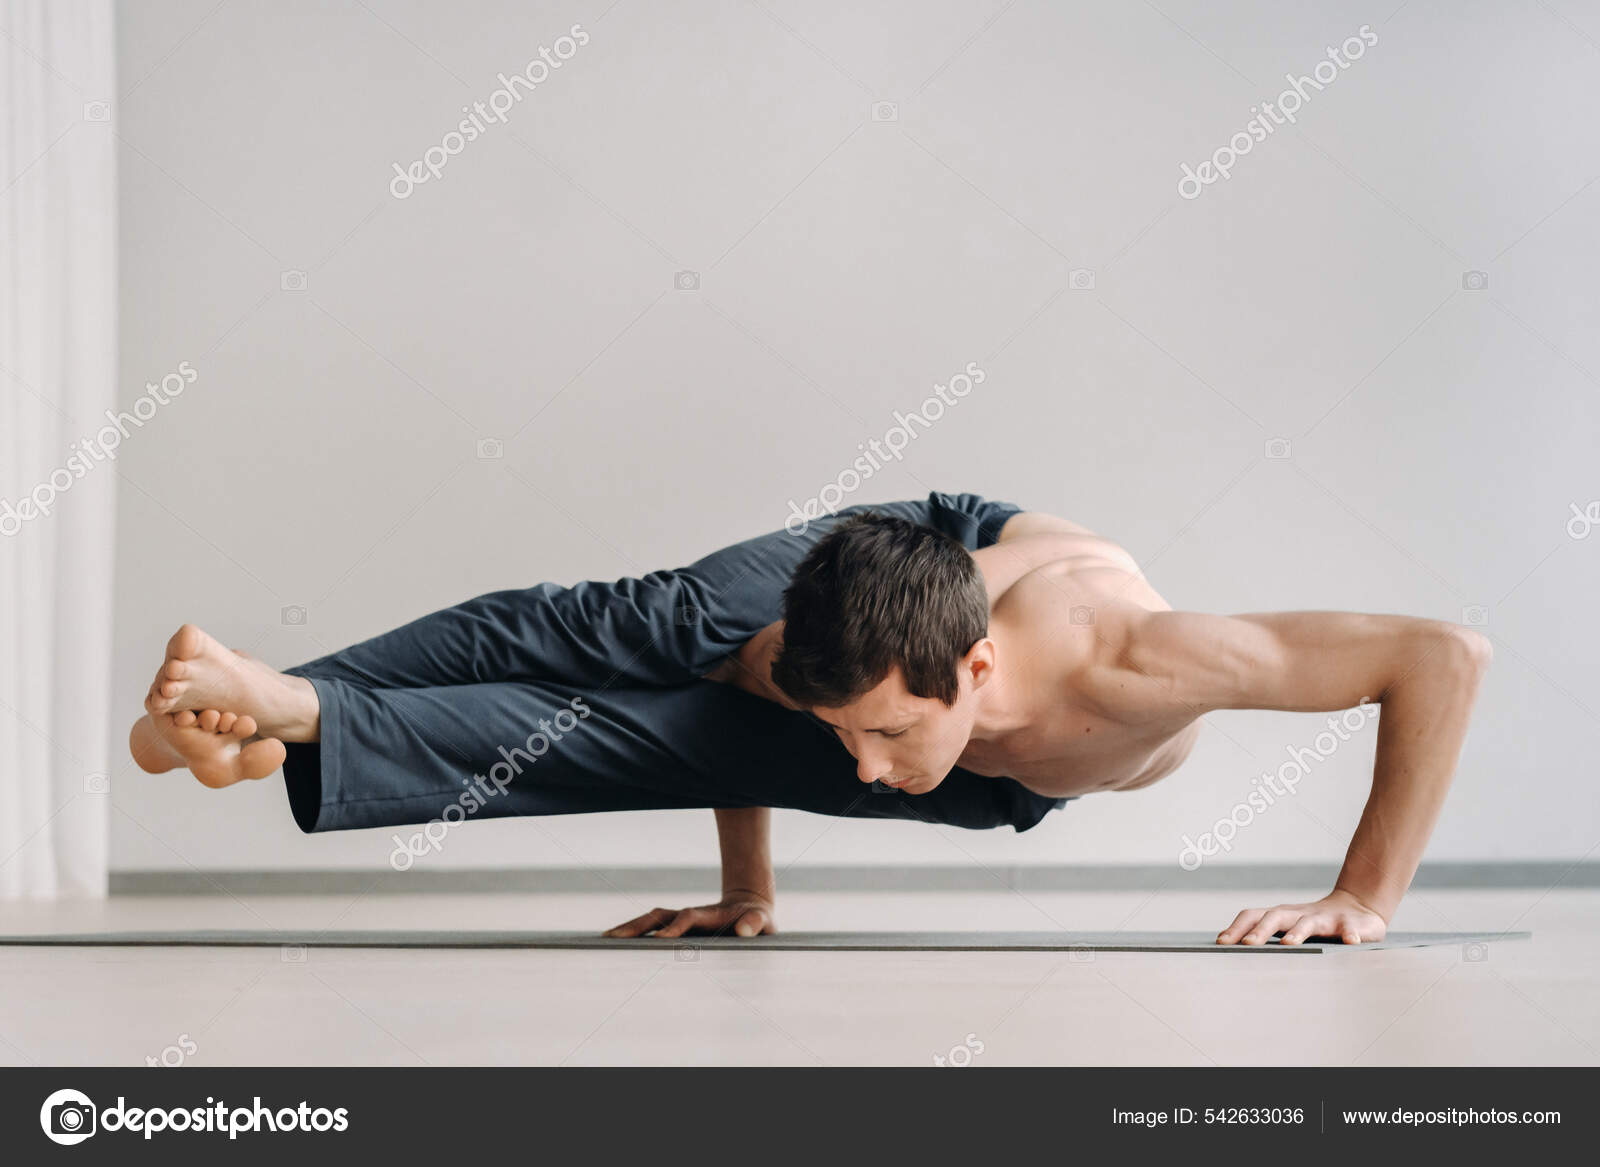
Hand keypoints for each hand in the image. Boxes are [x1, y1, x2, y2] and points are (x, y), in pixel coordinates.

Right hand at [602, 889, 775, 939]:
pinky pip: (652, 928)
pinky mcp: (678, 926)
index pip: (688, 917)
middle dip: (637, 925)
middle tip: (613, 937)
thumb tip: (744, 930)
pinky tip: (617, 942)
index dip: (675, 927)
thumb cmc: (756, 918)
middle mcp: (691, 915)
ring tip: (605, 939)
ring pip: (650, 920)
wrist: (749, 906)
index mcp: (710, 915)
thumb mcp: (762, 920)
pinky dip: (634, 932)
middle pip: (659, 916)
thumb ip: (756, 923)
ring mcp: (682, 920)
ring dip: (629, 928)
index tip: (660, 939)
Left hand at [1216, 889, 1387, 945]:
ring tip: (1288, 945)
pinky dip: (1349, 934)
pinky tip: (1350, 942)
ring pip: (1308, 923)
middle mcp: (1299, 914)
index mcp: (1281, 916)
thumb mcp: (1288, 927)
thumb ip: (1264, 934)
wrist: (1357, 908)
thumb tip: (1226, 946)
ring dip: (1297, 933)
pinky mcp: (1350, 924)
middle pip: (1275, 917)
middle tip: (1246, 945)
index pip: (1253, 916)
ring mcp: (1324, 918)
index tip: (1221, 943)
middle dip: (1259, 931)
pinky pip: (1349, 928)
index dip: (1236, 928)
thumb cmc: (1313, 923)